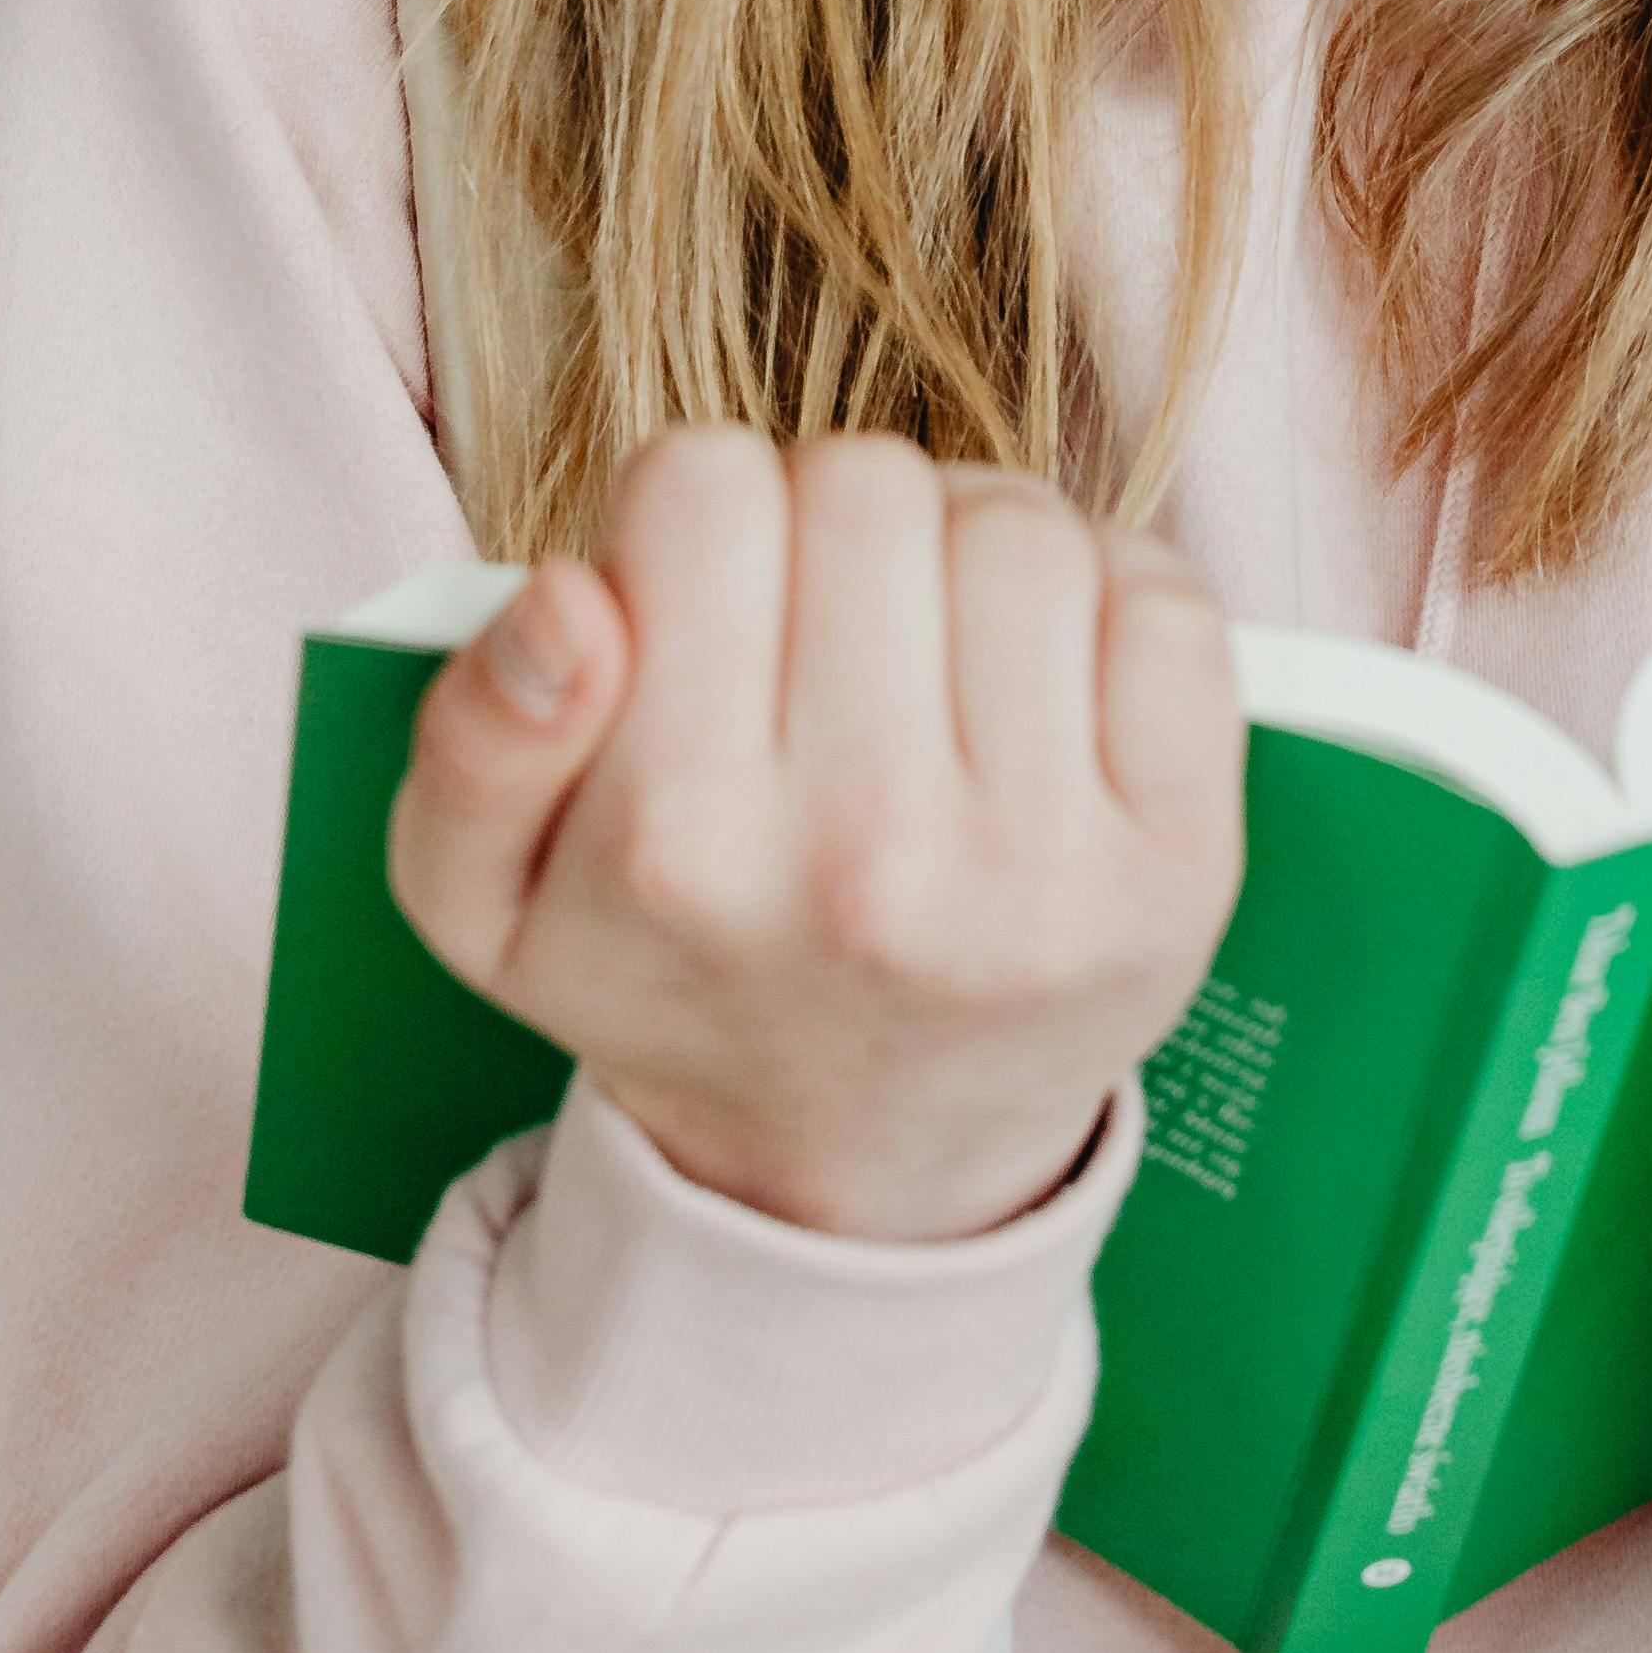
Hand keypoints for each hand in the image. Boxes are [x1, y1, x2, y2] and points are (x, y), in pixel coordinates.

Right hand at [388, 429, 1245, 1244]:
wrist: (855, 1169)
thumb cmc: (675, 978)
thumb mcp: (485, 898)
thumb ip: (470, 734)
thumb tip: (567, 598)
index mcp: (681, 844)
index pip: (700, 483)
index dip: (692, 521)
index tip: (704, 610)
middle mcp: (867, 859)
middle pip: (866, 484)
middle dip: (833, 528)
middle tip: (822, 634)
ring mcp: (1041, 869)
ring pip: (1018, 526)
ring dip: (970, 549)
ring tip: (932, 650)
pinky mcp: (1182, 869)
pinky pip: (1165, 602)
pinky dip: (1112, 600)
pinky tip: (1045, 682)